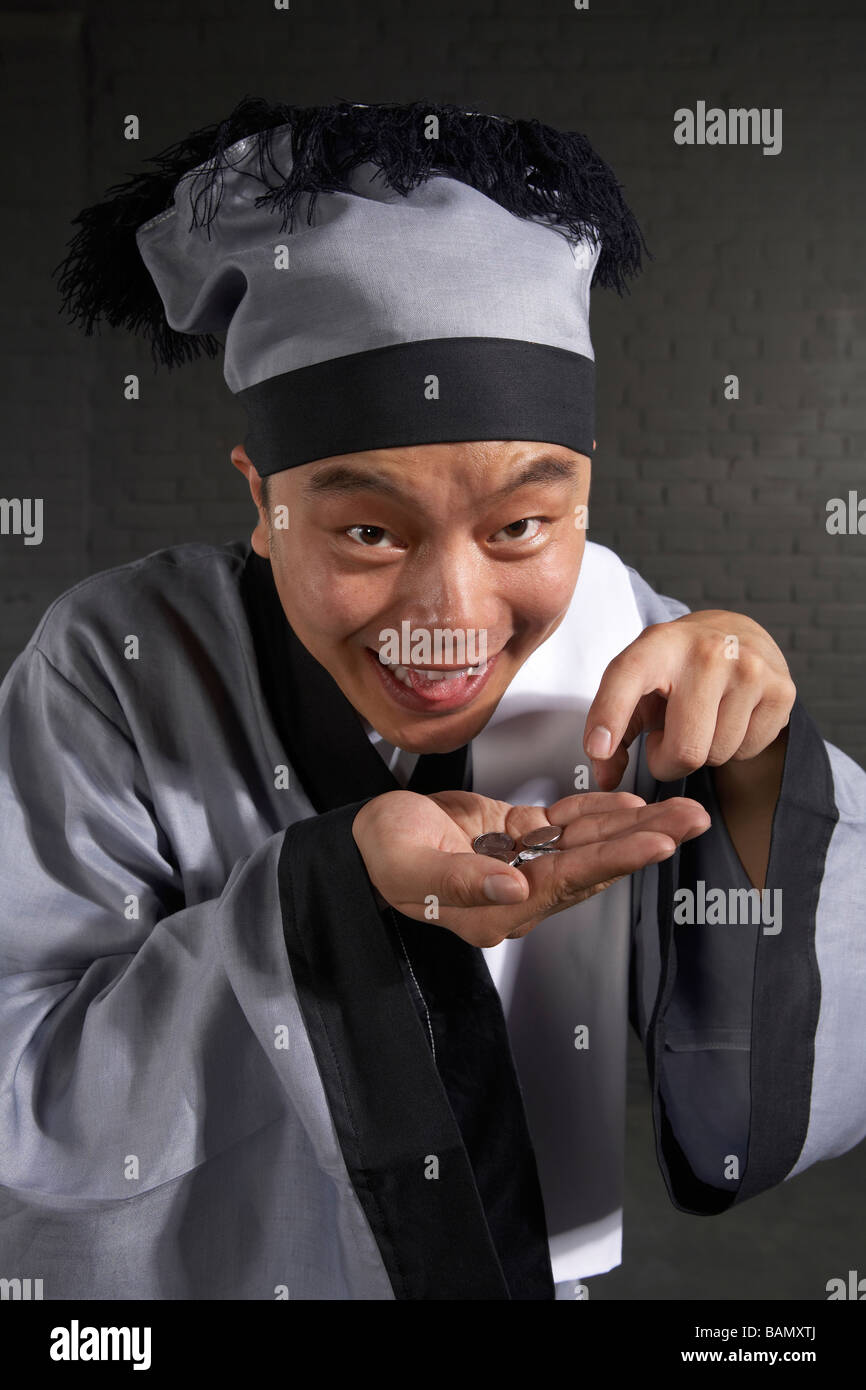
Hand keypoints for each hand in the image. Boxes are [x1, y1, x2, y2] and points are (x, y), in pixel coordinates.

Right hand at [352, 788, 709, 946]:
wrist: (360, 841)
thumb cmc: (378, 856)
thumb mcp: (412, 867)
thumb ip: (464, 882)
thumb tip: (517, 890)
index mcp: (500, 909)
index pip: (571, 881)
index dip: (616, 859)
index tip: (660, 841)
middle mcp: (519, 892)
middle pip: (594, 864)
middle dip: (646, 839)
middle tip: (695, 818)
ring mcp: (518, 863)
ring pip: (586, 843)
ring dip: (632, 823)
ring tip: (680, 806)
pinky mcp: (511, 837)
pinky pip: (562, 825)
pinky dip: (594, 811)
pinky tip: (627, 800)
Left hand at [583, 610, 796, 788]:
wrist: (734, 634)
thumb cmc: (676, 668)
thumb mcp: (637, 684)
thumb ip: (613, 730)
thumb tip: (606, 777)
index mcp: (658, 644)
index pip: (627, 678)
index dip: (609, 718)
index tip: (598, 750)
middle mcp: (707, 652)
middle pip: (685, 750)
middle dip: (668, 760)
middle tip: (668, 737)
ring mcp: (751, 669)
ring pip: (717, 755)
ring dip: (704, 751)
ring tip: (702, 718)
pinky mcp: (782, 689)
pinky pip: (748, 751)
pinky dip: (734, 747)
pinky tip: (730, 717)